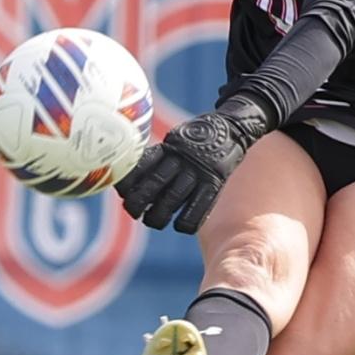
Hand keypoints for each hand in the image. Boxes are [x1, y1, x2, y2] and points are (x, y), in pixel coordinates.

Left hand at [116, 94, 271, 233]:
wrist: (232, 128)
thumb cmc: (197, 138)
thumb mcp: (175, 139)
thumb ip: (158, 156)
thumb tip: (132, 181)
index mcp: (169, 146)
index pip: (142, 164)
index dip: (128, 180)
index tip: (121, 191)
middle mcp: (182, 158)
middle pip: (155, 183)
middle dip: (139, 202)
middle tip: (133, 211)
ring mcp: (199, 170)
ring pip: (173, 198)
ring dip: (159, 215)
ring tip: (152, 221)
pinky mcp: (215, 182)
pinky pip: (199, 207)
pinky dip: (187, 221)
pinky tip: (179, 226)